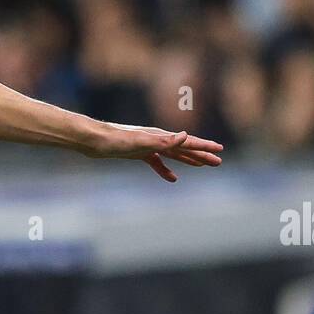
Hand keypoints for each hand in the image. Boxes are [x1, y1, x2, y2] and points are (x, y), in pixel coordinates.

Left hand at [86, 124, 222, 182]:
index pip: (188, 142)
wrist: (94, 140)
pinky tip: (173, 178)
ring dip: (188, 160)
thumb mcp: (141, 142)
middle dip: (202, 154)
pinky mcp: (138, 154)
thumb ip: (164, 141)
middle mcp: (157, 140)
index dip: (204, 146)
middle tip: (219, 162)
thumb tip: (186, 135)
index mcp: (161, 137)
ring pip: (173, 155)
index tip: (220, 150)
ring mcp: (148, 147)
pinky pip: (157, 163)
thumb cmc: (116, 140)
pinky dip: (166, 170)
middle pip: (185, 148)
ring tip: (203, 166)